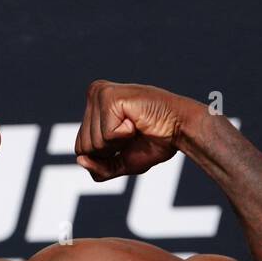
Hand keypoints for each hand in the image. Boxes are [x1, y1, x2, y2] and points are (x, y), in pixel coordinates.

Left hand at [75, 81, 193, 178]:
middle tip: (133, 133)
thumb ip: (99, 167)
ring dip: (118, 143)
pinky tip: (136, 121)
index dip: (105, 155)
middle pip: (83, 146)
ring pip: (93, 143)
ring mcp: (100, 93)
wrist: (180, 130)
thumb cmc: (154, 142)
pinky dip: (123, 136)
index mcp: (93, 106)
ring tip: (135, 126)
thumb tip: (80, 160)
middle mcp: (94, 94)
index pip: (80, 148)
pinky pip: (105, 135)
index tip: (127, 139)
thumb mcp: (121, 162)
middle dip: (110, 151)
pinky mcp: (109, 96)